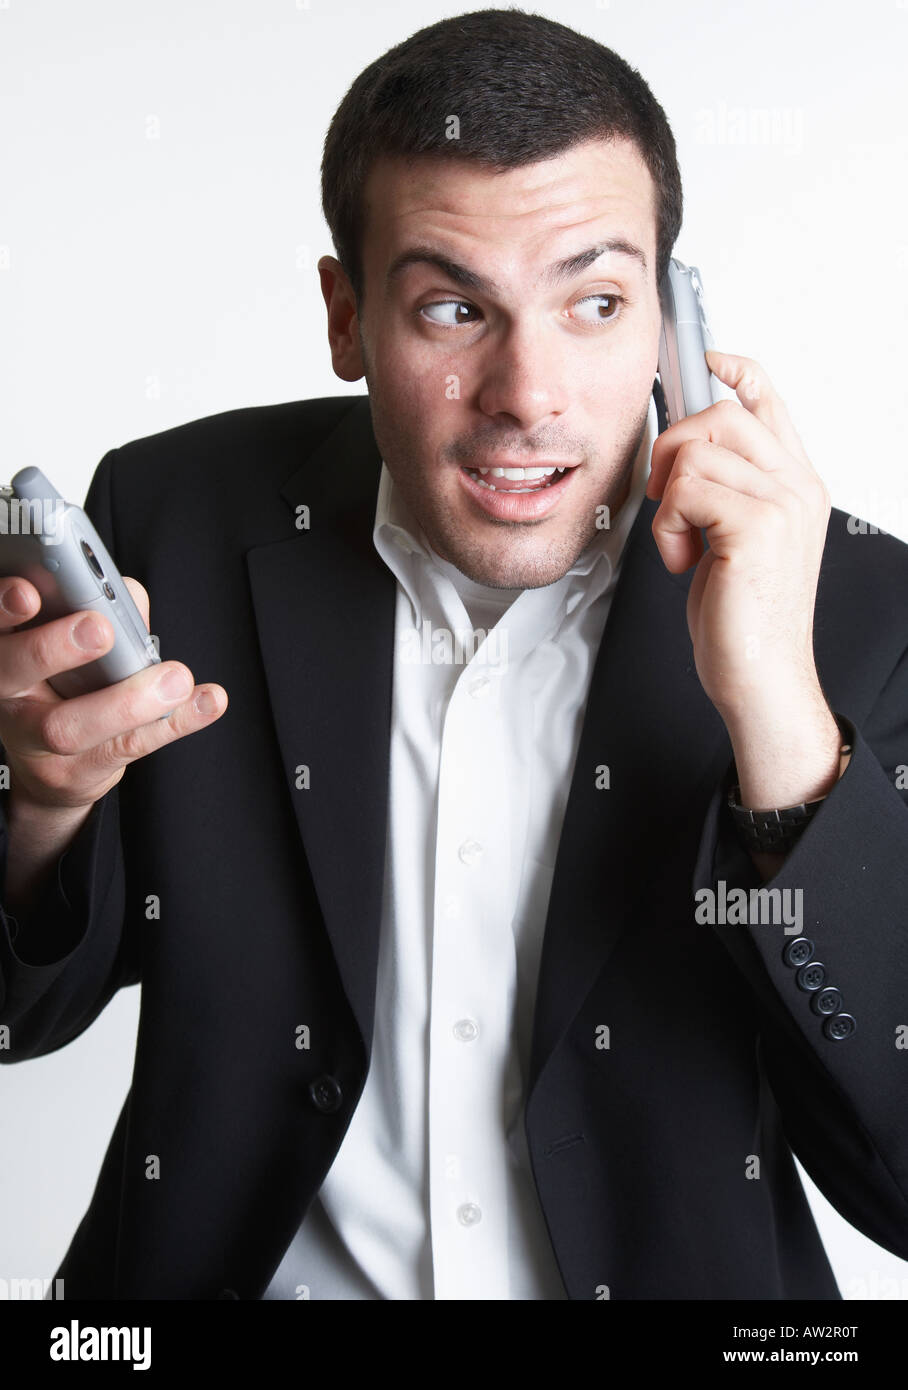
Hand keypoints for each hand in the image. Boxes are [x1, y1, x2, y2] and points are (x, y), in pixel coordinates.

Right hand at [0, 575, 227, 812]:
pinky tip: (207, 701)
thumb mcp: (65, 641)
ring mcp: (37, 740)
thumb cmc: (63, 683)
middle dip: (51, 647)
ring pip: (68, 727)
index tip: (30, 592)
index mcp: (3, 648)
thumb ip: (98, 608)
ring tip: (174, 679)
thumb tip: (129, 593)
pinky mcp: (79, 770)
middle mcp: (9, 693)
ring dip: (126, 701)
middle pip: (11, 670)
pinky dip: (176, 722)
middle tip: (99, 629)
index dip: (2, 607)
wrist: (53, 767)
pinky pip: (130, 746)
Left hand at [646, 350, 831, 720]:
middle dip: (672, 452)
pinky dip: (668, 528)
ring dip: (668, 504)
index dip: (738, 372)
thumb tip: (687, 454)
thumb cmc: (743, 618)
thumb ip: (726, 493)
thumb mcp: (734, 541)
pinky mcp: (756, 524)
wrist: (761, 675)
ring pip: (695, 453)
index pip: (770, 403)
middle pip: (719, 417)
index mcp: (797, 484)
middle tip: (667, 503)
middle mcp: (797, 485)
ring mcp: (782, 502)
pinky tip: (685, 561)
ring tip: (684, 546)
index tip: (711, 358)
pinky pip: (684, 491)